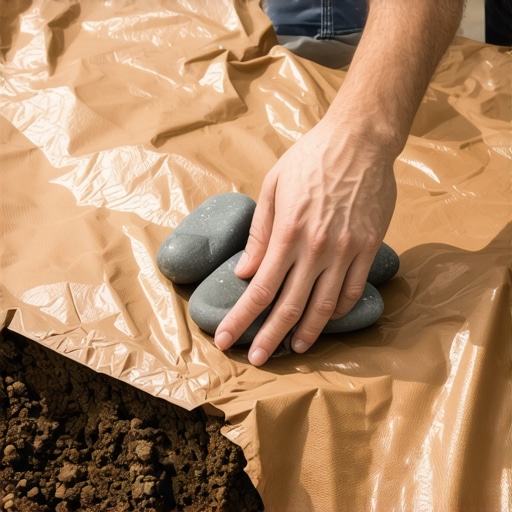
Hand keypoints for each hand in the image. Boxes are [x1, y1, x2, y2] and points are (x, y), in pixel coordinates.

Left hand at [214, 115, 396, 365]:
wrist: (360, 140)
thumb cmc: (310, 159)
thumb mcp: (272, 187)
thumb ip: (259, 234)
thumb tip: (245, 273)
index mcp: (287, 232)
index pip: (260, 289)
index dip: (241, 318)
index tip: (225, 339)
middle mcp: (317, 248)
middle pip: (289, 306)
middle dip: (269, 337)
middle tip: (257, 359)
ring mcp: (346, 251)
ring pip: (324, 306)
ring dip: (307, 332)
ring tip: (294, 349)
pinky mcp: (370, 248)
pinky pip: (352, 290)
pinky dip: (338, 310)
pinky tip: (326, 318)